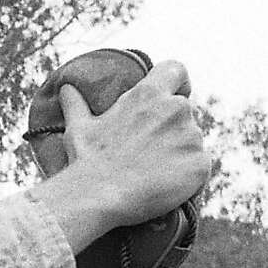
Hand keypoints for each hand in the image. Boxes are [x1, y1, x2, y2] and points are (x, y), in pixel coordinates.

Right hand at [56, 61, 209, 229]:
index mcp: (148, 95)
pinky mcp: (200, 164)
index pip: (176, 70)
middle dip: (173, 128)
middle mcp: (176, 109)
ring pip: (193, 141)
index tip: (172, 96)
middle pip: (184, 112)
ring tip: (154, 173)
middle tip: (150, 152)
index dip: (178, 83)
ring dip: (180, 153)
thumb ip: (77, 104)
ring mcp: (191, 137)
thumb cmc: (87, 161)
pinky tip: (166, 186)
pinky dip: (188, 176)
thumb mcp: (78, 128)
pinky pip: (200, 167)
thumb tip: (66, 88)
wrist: (99, 196)